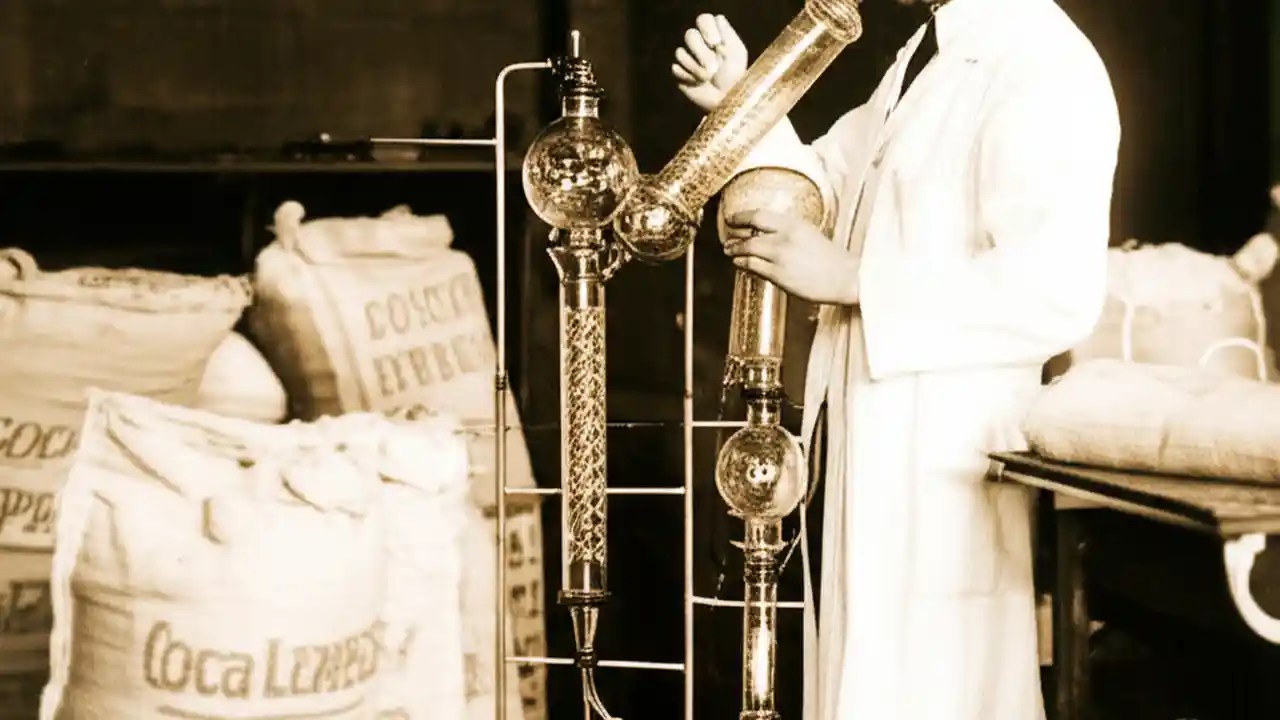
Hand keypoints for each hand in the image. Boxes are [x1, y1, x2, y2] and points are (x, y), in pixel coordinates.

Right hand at [671, 14, 747, 112]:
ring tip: (707, 78)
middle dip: (702, 53)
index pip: (704, 20)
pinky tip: (697, 83)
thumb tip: (718, 19)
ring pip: (680, 52)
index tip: (716, 43)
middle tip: (714, 68)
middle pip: (690, 34)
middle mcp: (699, 43)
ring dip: (696, 68)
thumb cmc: (734, 76)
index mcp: (714, 34)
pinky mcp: (679, 71)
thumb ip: (728, 33)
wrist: (725, 99)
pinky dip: (688, 76)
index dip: (707, 29)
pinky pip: (675, 68)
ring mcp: (687, 57)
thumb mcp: (737, 53)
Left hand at [723, 209, 859, 305]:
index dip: (741, 216)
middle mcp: (784, 238)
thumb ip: (789, 232)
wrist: (846, 277)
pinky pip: (754, 268)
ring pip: (748, 252)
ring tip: (730, 252)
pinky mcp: (778, 276)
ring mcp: (780, 257)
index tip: (732, 218)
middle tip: (727, 240)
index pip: (759, 215)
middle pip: (749, 235)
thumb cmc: (831, 258)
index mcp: (794, 224)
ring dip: (736, 252)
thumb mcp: (809, 234)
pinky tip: (741, 265)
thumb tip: (768, 233)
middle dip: (734, 238)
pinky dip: (744, 265)